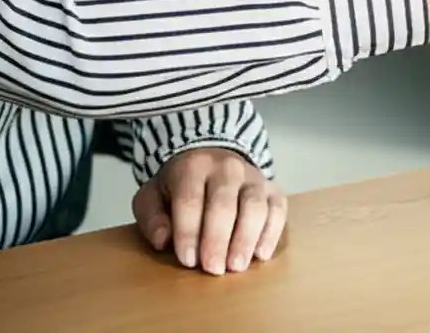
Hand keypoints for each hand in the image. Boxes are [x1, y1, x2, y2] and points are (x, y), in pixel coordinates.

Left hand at [132, 148, 286, 275]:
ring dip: (246, 238)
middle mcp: (227, 168)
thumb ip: (151, 217)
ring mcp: (254, 177)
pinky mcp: (273, 189)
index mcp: (193, 167)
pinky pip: (278, 209)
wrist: (211, 161)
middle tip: (213, 269)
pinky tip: (261, 254)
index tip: (188, 260)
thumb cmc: (180, 187)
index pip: (190, 200)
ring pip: (254, 206)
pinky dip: (272, 232)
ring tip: (237, 266)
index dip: (188, 232)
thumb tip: (163, 240)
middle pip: (224, 204)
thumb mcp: (153, 196)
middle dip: (218, 239)